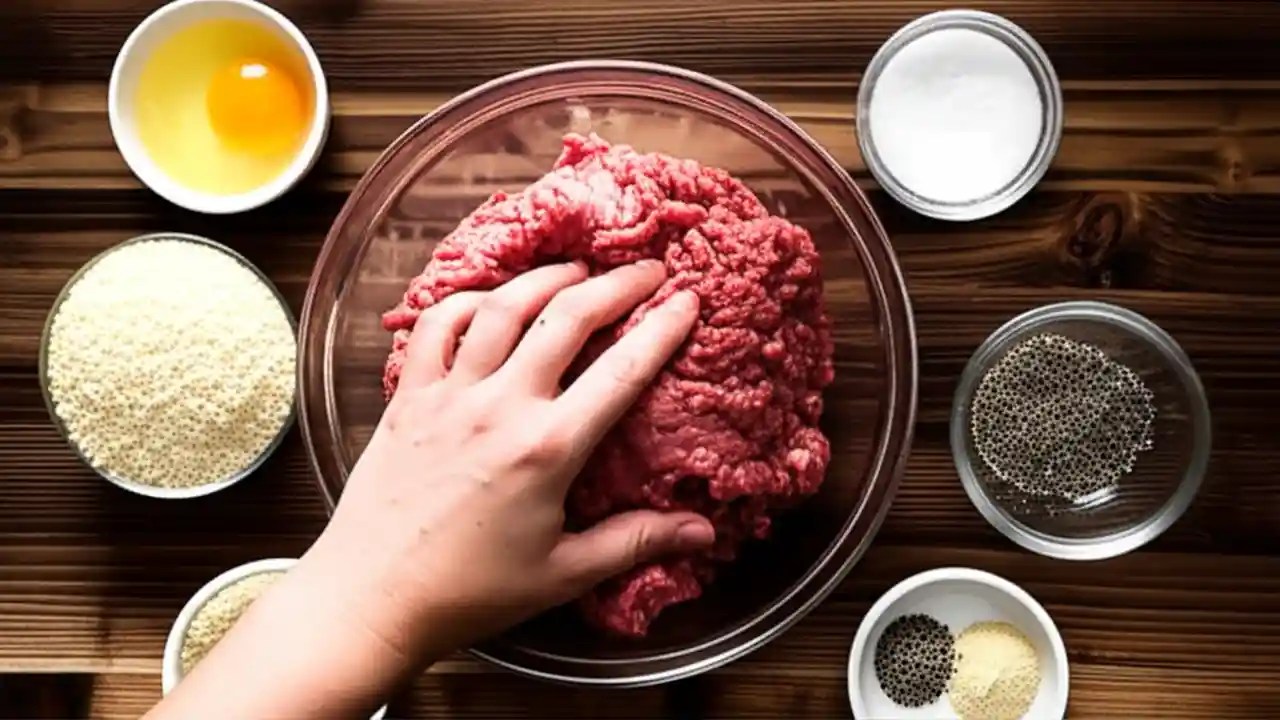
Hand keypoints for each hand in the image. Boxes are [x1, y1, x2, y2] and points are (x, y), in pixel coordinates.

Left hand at [303, 259, 714, 666]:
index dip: (661, 328)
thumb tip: (703, 532)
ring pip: (501, 307)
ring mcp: (448, 395)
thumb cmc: (470, 591)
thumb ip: (636, 542)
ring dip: (545, 278)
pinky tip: (490, 300)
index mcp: (547, 448)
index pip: (620, 371)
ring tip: (576, 268)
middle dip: (614, 284)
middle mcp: (500, 407)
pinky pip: (435, 326)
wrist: (373, 597)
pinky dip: (465, 301)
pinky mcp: (408, 397)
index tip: (687, 299)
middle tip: (644, 270)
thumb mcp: (564, 573)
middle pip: (565, 317)